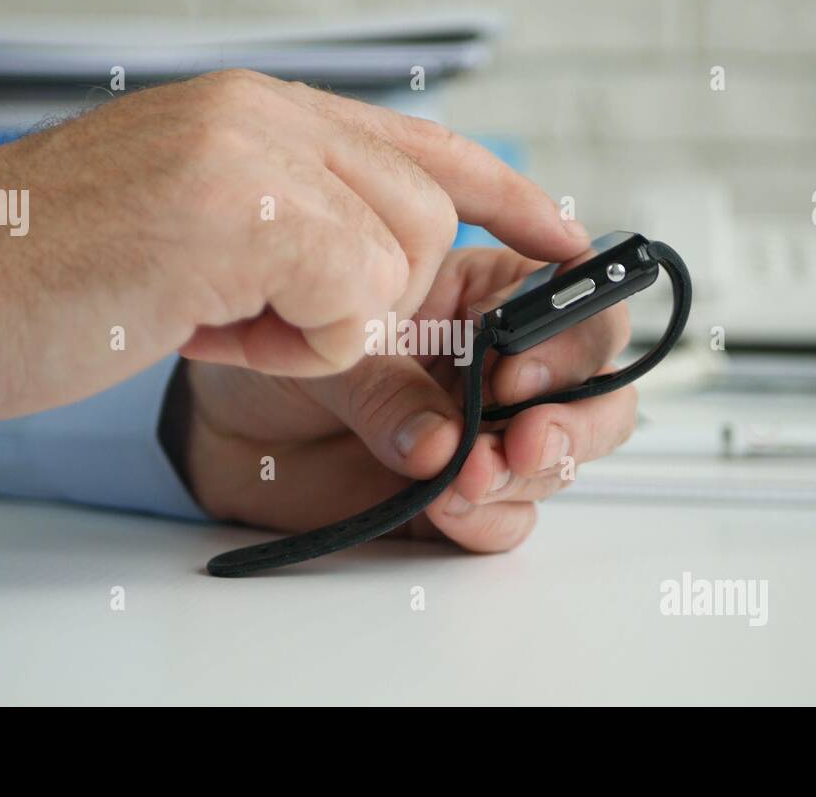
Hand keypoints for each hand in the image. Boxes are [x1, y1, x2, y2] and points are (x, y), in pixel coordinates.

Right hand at [0, 69, 588, 420]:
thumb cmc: (64, 273)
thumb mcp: (201, 242)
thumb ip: (298, 239)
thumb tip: (381, 282)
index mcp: (261, 112)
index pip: (423, 140)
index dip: (507, 188)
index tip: (565, 232)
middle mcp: (264, 111)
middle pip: (424, 212)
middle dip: (375, 295)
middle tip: (273, 317)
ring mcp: (249, 147)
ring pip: (396, 250)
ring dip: (325, 317)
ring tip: (224, 313)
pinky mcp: (235, 204)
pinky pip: (348, 290)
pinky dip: (298, 337)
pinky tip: (211, 322)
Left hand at [166, 247, 636, 552]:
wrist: (221, 427)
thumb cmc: (272, 352)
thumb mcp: (323, 348)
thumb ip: (385, 387)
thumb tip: (442, 443)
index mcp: (479, 295)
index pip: (568, 301)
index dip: (567, 337)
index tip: (516, 373)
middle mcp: (494, 365)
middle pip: (593, 387)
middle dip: (574, 420)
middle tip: (525, 441)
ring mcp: (482, 433)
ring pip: (560, 458)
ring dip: (530, 475)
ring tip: (468, 478)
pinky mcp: (458, 498)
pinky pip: (506, 518)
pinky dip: (487, 520)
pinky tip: (444, 507)